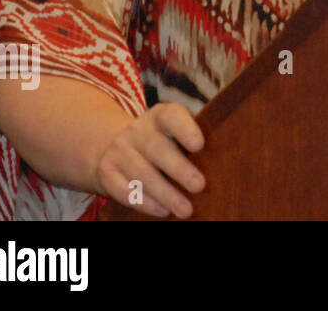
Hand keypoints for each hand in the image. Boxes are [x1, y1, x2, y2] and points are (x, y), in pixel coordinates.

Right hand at [92, 103, 204, 218]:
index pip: (171, 117)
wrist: (113, 146)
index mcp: (159, 116)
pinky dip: (144, 203)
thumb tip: (221, 166)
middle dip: (179, 169)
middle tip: (199, 186)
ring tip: (185, 210)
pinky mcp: (106, 172)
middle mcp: (137, 131)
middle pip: (158, 149)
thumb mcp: (173, 133)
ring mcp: (119, 151)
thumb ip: (192, 143)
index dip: (185, 129)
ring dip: (166, 194)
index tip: (199, 145)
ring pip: (142, 173)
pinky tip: (163, 211)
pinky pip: (124, 190)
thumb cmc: (161, 142)